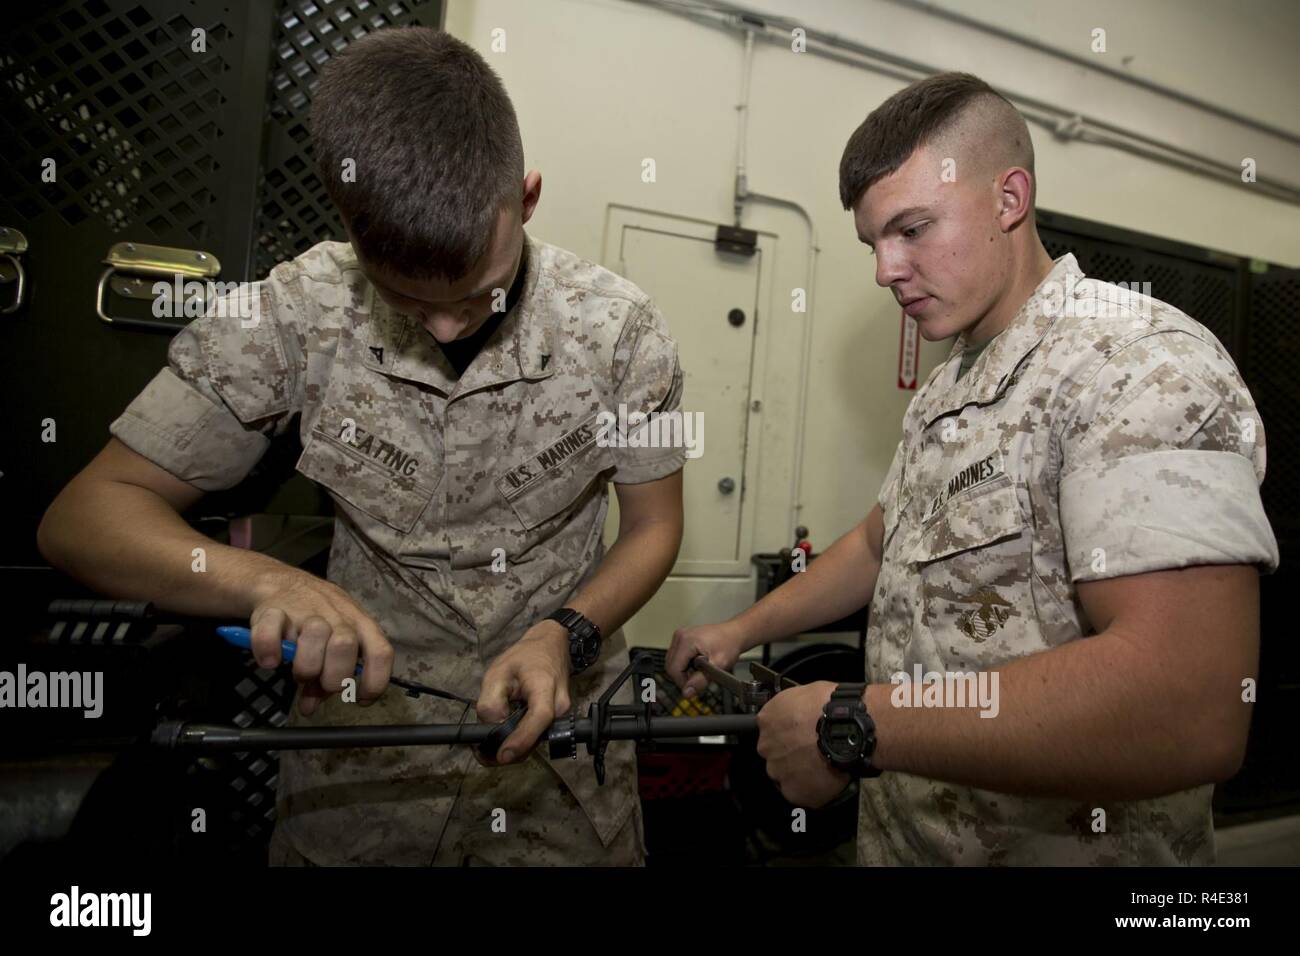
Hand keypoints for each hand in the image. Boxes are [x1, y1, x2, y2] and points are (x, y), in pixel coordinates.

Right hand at [248, 569, 393, 715]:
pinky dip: (268, 651)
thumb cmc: (317, 620)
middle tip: (320, 682)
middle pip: (345, 646)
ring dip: (305, 665)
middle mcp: (337, 616)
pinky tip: (270, 662)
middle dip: (333, 676)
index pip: (380, 652)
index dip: (374, 681)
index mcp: (359, 625)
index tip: (360, 700)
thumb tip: (310, 708)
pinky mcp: (274, 609)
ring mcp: (306, 611)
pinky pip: (270, 631)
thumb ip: (324, 679)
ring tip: (299, 671)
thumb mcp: (331, 645)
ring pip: (315, 634)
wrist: (282, 583)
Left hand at [476, 620, 571, 765]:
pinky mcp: (557, 720)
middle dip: (507, 746)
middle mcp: (560, 707)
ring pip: (534, 740)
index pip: (539, 718)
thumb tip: (490, 728)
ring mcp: (562, 715)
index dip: (521, 740)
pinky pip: (536, 735)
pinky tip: (504, 729)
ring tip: (489, 735)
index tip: (502, 756)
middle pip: (534, 738)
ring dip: (512, 742)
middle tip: (479, 749)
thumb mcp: (497, 672)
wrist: (550, 646)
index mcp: (545, 688)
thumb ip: (490, 702)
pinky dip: (519, 736)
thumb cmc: (525, 656)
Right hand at [666, 620, 746, 697]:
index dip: (682, 682)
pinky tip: (697, 663)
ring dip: (683, 671)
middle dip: (682, 676)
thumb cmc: (729, 645)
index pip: (673, 669)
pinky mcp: (681, 637)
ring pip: (672, 662)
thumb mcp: (718, 665)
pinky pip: (676, 656)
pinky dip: (684, 664)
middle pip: (670, 666)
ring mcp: (680, 635)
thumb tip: (687, 693)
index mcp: (686, 641)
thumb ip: (701, 680)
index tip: (694, 686)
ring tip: (700, 669)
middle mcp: (680, 636)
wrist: (734, 633)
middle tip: (699, 678)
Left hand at [756, 681, 850, 807]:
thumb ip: (791, 708)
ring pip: (785, 775)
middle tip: (813, 751)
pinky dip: (811, 790)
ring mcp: (778, 770)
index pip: (770, 730)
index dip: (787, 734)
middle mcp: (766, 746)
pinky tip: (825, 779)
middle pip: (775, 754)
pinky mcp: (793, 791)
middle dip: (791, 754)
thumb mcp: (803, 692)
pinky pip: (799, 793)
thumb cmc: (831, 706)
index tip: (800, 735)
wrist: (847, 728)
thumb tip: (798, 712)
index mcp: (767, 719)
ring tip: (822, 765)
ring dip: (799, 772)